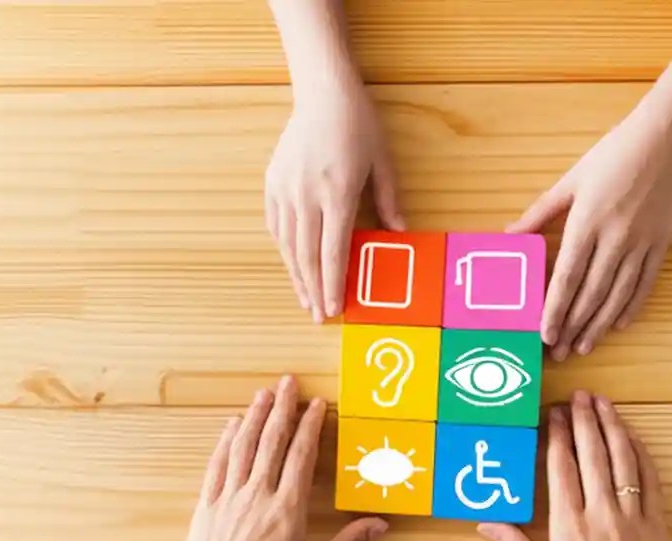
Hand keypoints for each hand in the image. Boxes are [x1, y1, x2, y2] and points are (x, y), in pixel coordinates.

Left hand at [117, 377, 387, 540]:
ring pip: (243, 446)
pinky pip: (218, 465)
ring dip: (255, 416)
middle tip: (289, 381)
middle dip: (282, 408)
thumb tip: (379, 525)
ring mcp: (228, 499)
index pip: (301, 457)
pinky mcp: (205, 508)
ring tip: (264, 393)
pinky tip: (231, 426)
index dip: (310, 426)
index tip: (317, 403)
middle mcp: (257, 497)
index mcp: (287, 512)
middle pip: (272, 442)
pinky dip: (226, 441)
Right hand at [265, 83, 404, 322]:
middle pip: (307, 256)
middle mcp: (307, 196)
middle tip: (318, 316)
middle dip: (313, 290)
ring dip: (296, 275)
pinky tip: (292, 263)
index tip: (334, 308)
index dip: (333, 284)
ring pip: (288, 245)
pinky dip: (284, 249)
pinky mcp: (272, 183)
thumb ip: (389, 201)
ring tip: (304, 298)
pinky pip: (275, 225)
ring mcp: (286, 190)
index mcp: (338, 194)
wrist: (322, 93)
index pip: (332, 251)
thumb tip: (399, 234)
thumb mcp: (384, 162)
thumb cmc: (358, 124)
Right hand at [479, 392, 671, 540]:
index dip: (557, 436)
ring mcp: (634, 520)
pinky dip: (642, 455)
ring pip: (624, 462)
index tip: (553, 413)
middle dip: (585, 421)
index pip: (562, 468)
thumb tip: (484, 521)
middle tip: (579, 396)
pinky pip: (652, 482)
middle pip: (593, 456)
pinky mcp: (658, 528)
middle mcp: (602, 517)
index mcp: (568, 528)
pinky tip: (633, 439)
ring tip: (605, 404)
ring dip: (614, 428)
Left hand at [508, 112, 671, 360]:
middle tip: (559, 351)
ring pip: (618, 294)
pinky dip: (632, 307)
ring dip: (599, 325)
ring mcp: (642, 242)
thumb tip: (508, 236)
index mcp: (587, 222)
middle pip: (591, 294)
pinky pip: (646, 283)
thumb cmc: (612, 155)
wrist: (665, 137)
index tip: (544, 334)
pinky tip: (619, 325)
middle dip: (573, 326)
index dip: (555, 309)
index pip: (567, 277)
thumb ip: (538, 214)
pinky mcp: (662, 241)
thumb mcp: (569, 181)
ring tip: (585, 346)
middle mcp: (615, 238)